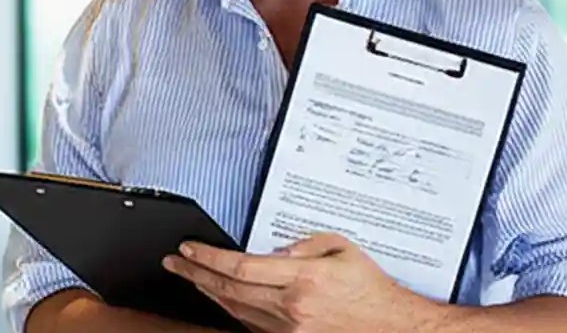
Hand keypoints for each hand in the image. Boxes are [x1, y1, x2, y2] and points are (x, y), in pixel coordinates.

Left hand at [162, 233, 444, 332]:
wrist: (392, 328)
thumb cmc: (370, 289)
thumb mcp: (342, 249)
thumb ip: (305, 243)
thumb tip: (275, 249)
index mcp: (303, 279)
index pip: (241, 267)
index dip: (209, 256)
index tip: (189, 247)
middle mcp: (291, 307)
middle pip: (228, 290)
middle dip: (195, 273)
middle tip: (174, 261)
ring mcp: (288, 329)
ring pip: (235, 309)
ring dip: (208, 291)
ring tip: (189, 275)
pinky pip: (251, 324)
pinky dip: (230, 309)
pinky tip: (219, 298)